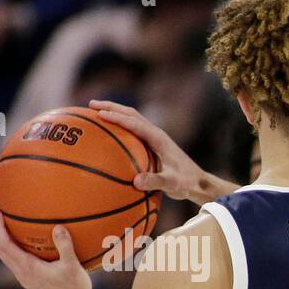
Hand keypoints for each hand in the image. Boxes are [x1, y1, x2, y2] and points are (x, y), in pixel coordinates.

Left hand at [0, 211, 90, 288]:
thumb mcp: (72, 266)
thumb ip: (65, 246)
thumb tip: (59, 227)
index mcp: (27, 267)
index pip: (4, 244)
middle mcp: (21, 272)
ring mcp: (24, 278)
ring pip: (4, 256)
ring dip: (0, 239)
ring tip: (3, 226)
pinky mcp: (29, 281)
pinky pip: (12, 261)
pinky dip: (9, 248)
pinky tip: (18, 244)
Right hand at [88, 100, 209, 203]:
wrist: (198, 182)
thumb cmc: (186, 183)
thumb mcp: (171, 184)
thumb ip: (155, 181)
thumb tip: (136, 181)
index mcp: (158, 138)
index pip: (134, 123)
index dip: (117, 117)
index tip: (99, 114)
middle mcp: (156, 134)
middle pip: (131, 114)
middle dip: (111, 107)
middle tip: (90, 105)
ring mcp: (154, 138)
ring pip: (132, 119)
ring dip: (114, 112)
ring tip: (95, 112)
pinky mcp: (153, 144)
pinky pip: (133, 130)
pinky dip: (119, 126)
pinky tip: (107, 134)